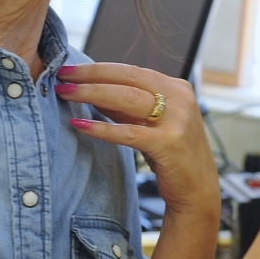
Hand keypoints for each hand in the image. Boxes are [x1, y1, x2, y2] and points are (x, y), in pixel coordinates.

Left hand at [60, 63, 217, 216]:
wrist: (197, 190)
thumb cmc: (172, 155)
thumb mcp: (152, 123)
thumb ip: (127, 106)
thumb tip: (91, 90)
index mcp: (177, 88)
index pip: (131, 70)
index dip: (98, 68)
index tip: (70, 69)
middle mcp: (180, 98)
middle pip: (127, 79)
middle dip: (90, 76)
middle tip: (62, 77)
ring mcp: (177, 120)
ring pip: (126, 98)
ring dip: (91, 94)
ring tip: (66, 94)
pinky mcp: (169, 144)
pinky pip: (128, 132)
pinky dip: (102, 128)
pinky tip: (80, 124)